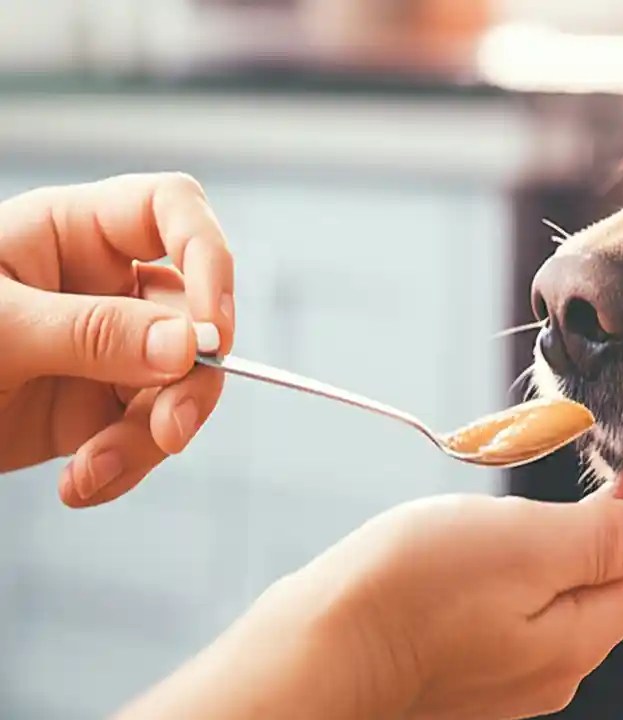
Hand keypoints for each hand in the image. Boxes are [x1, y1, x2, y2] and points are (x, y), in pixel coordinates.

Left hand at [0, 173, 234, 505]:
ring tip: (95, 473)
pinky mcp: (94, 406)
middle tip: (172, 431)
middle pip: (191, 313)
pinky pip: (145, 431)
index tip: (213, 331)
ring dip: (152, 435)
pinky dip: (126, 464)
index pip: (172, 212)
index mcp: (68, 233)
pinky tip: (82, 486)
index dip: (209, 257)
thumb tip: (189, 346)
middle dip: (189, 378)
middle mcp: (98, 284)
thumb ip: (91, 334)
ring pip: (178, 381)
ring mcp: (102, 347)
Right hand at [120, 474, 622, 719]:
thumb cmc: (411, 592)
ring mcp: (509, 670)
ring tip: (598, 490)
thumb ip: (600, 539)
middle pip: (619, 587)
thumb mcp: (526, 546)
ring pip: (574, 596)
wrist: (313, 654)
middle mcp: (553, 666)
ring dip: (593, 543)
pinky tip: (532, 536)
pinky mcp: (467, 661)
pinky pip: (531, 606)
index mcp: (578, 638)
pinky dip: (548, 563)